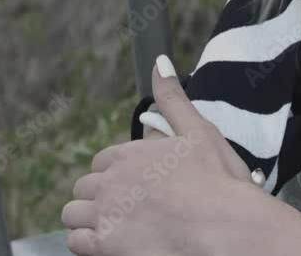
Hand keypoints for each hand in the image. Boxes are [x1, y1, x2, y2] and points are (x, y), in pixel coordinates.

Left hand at [61, 55, 274, 255]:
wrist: (226, 228)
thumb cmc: (220, 180)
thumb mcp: (199, 131)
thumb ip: (173, 99)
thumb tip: (159, 62)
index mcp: (131, 154)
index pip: (102, 162)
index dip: (117, 173)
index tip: (136, 185)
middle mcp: (112, 182)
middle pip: (85, 187)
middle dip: (101, 196)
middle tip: (131, 208)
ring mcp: (105, 215)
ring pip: (73, 214)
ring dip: (89, 219)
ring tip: (118, 227)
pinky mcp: (104, 246)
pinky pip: (75, 242)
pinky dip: (87, 243)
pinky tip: (112, 244)